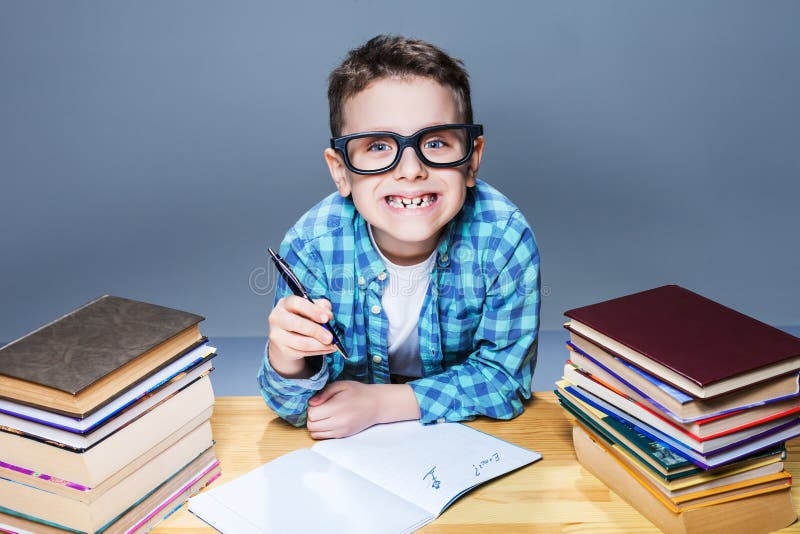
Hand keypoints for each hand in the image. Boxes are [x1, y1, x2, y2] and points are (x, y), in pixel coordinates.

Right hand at [268, 296, 336, 377]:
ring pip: (301, 342)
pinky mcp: (282, 349)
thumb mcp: (311, 308)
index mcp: (285, 303)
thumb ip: (321, 307)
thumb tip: (329, 315)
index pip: (296, 303)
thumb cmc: (300, 318)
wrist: (285, 336)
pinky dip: (317, 351)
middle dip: (316, 331)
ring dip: (319, 345)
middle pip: (297, 324)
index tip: (327, 318)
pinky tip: (326, 349)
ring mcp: (277, 335)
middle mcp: (277, 318)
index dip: (313, 310)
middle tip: (330, 337)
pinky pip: (302, 352)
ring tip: (331, 345)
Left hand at [307, 381, 421, 438]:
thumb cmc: (358, 392)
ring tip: (324, 416)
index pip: (312, 414)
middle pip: (311, 426)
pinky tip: (328, 421)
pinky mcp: (342, 435)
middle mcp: (338, 422)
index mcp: (337, 407)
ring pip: (315, 434)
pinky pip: (323, 437)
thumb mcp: (341, 385)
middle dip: (312, 417)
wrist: (376, 405)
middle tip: (320, 409)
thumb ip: (324, 393)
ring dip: (315, 425)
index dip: (311, 408)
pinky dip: (321, 430)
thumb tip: (311, 403)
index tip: (319, 402)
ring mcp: (340, 431)